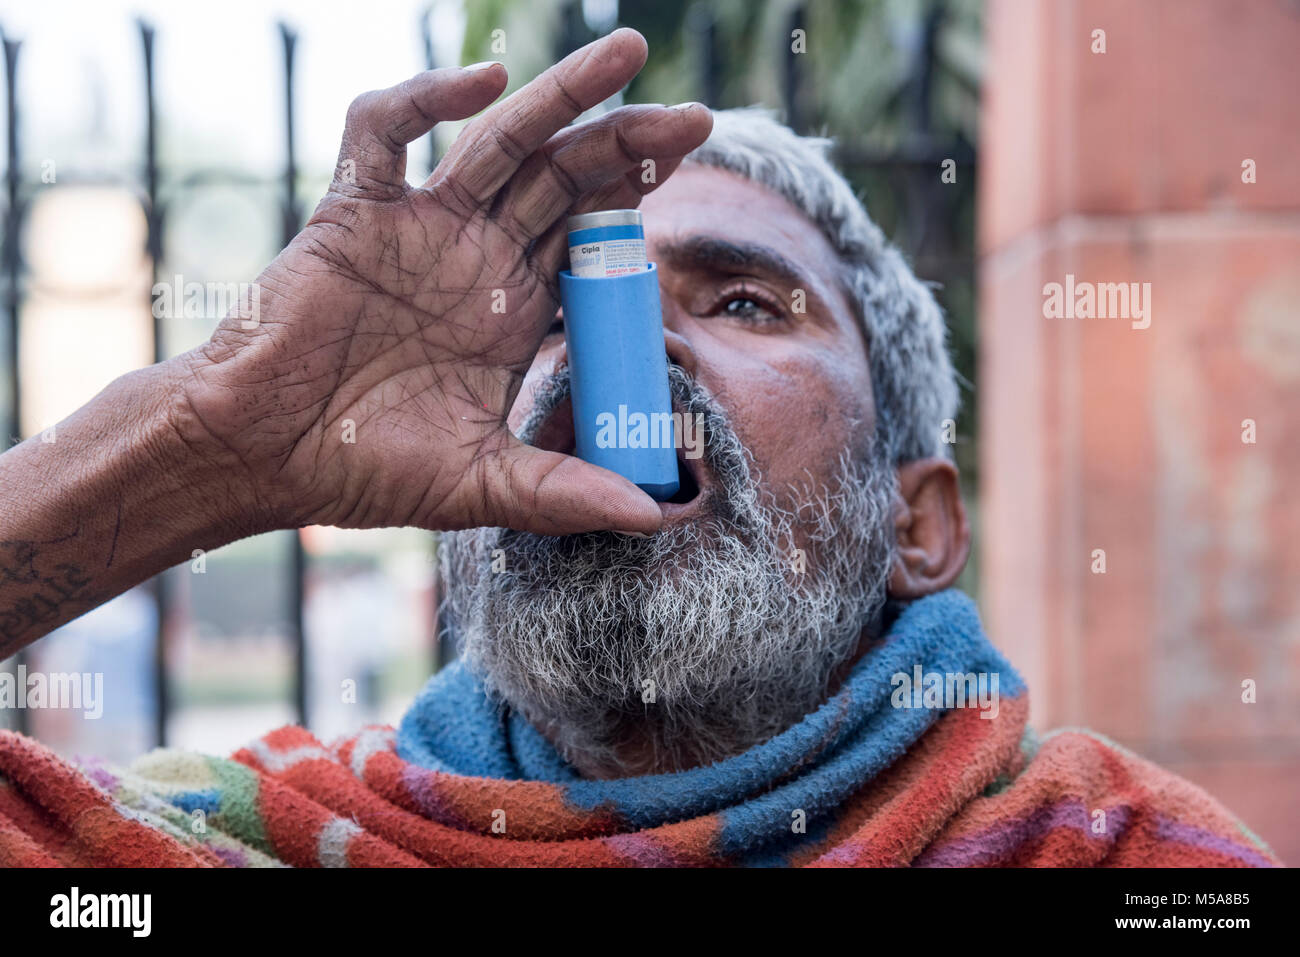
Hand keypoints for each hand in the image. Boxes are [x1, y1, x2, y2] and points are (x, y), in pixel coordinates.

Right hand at [181, 28, 710, 535]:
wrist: (262, 457)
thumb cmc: (364, 470)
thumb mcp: (484, 485)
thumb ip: (567, 493)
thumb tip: (661, 520)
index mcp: (514, 309)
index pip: (592, 238)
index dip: (640, 204)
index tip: (694, 178)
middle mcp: (477, 257)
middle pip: (567, 178)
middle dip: (630, 143)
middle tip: (696, 119)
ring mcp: (419, 229)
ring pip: (501, 140)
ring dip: (562, 95)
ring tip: (628, 54)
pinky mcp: (353, 212)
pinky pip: (386, 133)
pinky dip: (427, 98)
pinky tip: (482, 84)